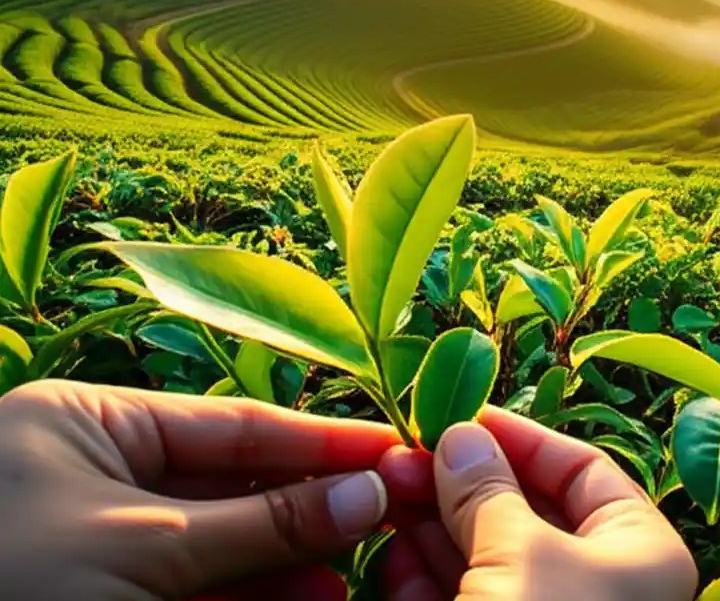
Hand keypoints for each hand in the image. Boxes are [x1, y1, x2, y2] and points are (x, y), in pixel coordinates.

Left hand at [0, 380, 399, 600]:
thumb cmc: (16, 582)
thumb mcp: (146, 546)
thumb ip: (263, 521)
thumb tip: (369, 491)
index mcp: (87, 424)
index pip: (231, 424)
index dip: (319, 439)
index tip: (394, 451)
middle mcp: (97, 475)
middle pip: (234, 483)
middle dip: (311, 509)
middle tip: (388, 522)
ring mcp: (103, 544)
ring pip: (222, 545)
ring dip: (290, 563)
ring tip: (354, 581)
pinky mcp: (108, 600)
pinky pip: (197, 591)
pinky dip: (252, 598)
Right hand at [379, 407, 697, 600]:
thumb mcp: (519, 556)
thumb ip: (488, 492)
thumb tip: (462, 437)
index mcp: (639, 552)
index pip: (584, 471)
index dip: (521, 439)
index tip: (457, 416)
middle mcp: (600, 587)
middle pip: (528, 513)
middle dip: (462, 483)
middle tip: (401, 453)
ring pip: (488, 560)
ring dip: (434, 525)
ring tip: (382, 491)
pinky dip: (426, 578)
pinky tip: (391, 549)